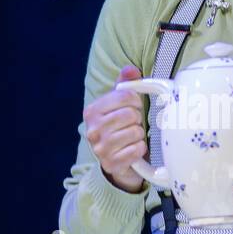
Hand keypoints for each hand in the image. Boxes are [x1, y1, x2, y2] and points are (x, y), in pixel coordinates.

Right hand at [83, 65, 147, 192]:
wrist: (115, 161)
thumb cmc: (118, 129)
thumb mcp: (119, 104)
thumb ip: (124, 85)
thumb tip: (130, 70)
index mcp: (92, 111)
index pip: (125, 96)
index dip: (135, 100)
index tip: (134, 106)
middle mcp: (93, 129)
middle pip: (131, 114)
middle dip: (137, 119)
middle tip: (132, 124)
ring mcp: (100, 148)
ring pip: (135, 132)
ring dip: (139, 135)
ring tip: (131, 137)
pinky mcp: (111, 163)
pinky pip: (137, 149)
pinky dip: (140, 149)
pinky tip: (132, 149)